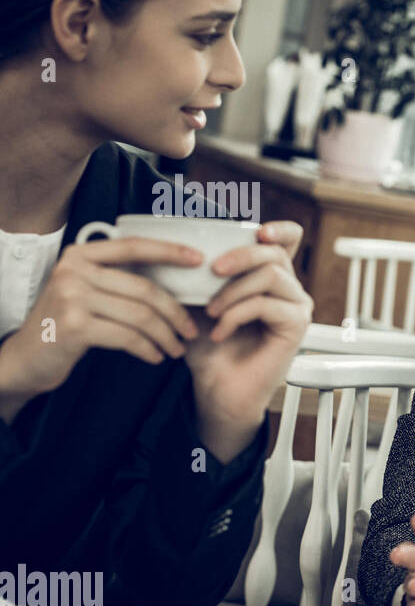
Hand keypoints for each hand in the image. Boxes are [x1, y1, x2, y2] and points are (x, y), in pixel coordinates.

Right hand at [0, 236, 201, 421]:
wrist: (26, 358)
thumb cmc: (65, 324)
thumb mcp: (84, 291)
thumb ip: (116, 280)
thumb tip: (171, 280)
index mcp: (79, 256)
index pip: (132, 246)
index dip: (169, 251)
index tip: (197, 260)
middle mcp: (73, 271)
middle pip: (144, 289)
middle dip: (175, 313)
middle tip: (190, 331)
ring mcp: (71, 297)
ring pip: (141, 315)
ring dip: (166, 336)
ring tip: (175, 349)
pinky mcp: (74, 326)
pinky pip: (128, 337)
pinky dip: (148, 349)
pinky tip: (155, 356)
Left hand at [183, 223, 311, 460]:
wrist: (217, 389)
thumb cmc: (209, 348)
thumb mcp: (199, 300)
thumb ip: (201, 273)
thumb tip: (180, 243)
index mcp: (272, 277)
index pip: (289, 240)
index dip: (279, 228)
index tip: (256, 230)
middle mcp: (291, 289)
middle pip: (274, 252)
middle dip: (240, 255)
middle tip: (212, 270)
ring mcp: (297, 307)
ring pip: (270, 274)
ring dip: (233, 290)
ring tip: (210, 312)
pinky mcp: (297, 326)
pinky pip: (266, 303)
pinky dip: (236, 315)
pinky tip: (220, 331)